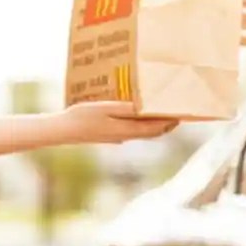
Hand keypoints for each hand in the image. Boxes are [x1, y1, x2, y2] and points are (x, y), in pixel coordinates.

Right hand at [59, 101, 177, 143]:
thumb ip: (126, 108)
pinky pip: (132, 131)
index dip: (170, 122)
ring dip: (154, 125)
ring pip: (142, 133)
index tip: (182, 114)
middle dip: (166, 125)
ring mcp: (117, 138)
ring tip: (161, 114)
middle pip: (152, 133)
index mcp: (126, 130)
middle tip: (176, 114)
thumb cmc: (82, 117)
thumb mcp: (105, 108)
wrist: (63, 131)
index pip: (156, 128)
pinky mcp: (110, 136)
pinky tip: (137, 117)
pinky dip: (141, 125)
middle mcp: (124, 137)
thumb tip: (145, 108)